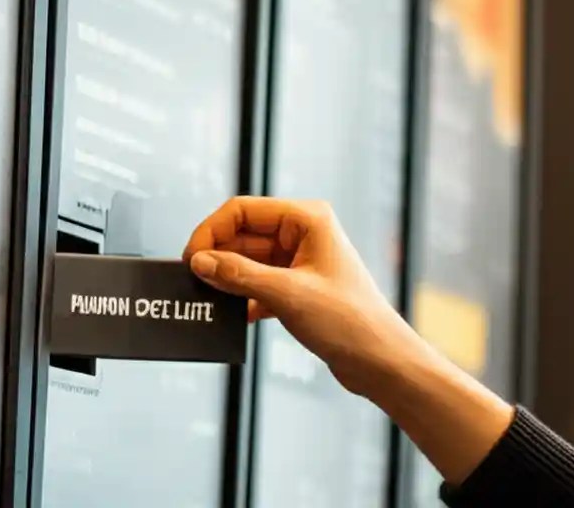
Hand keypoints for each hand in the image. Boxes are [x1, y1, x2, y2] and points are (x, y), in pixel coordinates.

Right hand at [184, 196, 514, 484]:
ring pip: (247, 261)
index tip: (191, 258)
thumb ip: (240, 275)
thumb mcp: (287, 295)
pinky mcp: (296, 288)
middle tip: (193, 281)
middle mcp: (303, 234)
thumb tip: (201, 262)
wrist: (382, 362)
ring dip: (227, 278)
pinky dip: (241, 296)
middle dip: (217, 256)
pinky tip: (230, 315)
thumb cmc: (351, 322)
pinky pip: (257, 283)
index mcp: (307, 219)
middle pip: (242, 234)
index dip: (211, 231)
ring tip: (207, 298)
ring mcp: (299, 262)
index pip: (243, 210)